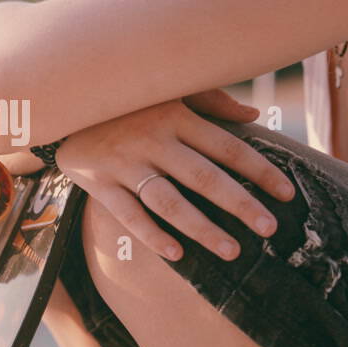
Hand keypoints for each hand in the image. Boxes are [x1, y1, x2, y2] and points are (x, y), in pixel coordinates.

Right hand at [55, 90, 295, 261]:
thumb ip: (212, 101)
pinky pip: (127, 214)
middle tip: (269, 229)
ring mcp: (124, 163)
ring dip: (202, 228)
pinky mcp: (98, 182)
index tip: (287, 194)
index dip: (260, 171)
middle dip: (240, 205)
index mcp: (175, 116)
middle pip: (204, 178)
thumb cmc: (126, 100)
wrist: (60, 103)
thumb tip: (254, 114)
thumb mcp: (169, 91)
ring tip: (232, 251)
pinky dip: (151, 235)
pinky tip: (176, 254)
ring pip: (168, 201)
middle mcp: (152, 140)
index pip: (227, 147)